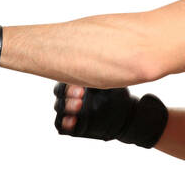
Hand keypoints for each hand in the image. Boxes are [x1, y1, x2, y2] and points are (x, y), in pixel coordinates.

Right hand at [52, 82, 168, 147]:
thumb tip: (103, 58)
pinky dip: (64, 123)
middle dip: (67, 92)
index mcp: (76, 82)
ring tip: (79, 106)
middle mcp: (70, 95)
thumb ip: (103, 72)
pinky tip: (73, 120)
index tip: (82, 85)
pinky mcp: (73, 126)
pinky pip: (60, 125)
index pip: (63, 79)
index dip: (68, 82)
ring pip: (58, 107)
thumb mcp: (112, 83)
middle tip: (80, 94)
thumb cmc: (118, 95)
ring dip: (66, 106)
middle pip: (59, 92)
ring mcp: (70, 111)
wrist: (126, 117)